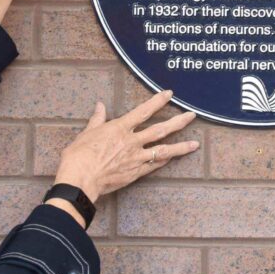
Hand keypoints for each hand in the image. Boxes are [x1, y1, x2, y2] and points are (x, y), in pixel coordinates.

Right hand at [53, 90, 197, 203]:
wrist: (80, 179)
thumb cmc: (79, 155)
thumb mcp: (87, 133)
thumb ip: (97, 119)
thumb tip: (99, 106)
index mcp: (119, 128)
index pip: (143, 111)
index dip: (157, 101)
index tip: (169, 94)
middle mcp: (132, 141)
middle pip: (160, 129)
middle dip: (178, 122)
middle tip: (192, 116)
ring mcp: (136, 158)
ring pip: (163, 150)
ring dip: (180, 147)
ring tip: (195, 144)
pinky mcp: (136, 173)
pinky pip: (154, 166)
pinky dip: (164, 161)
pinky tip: (173, 158)